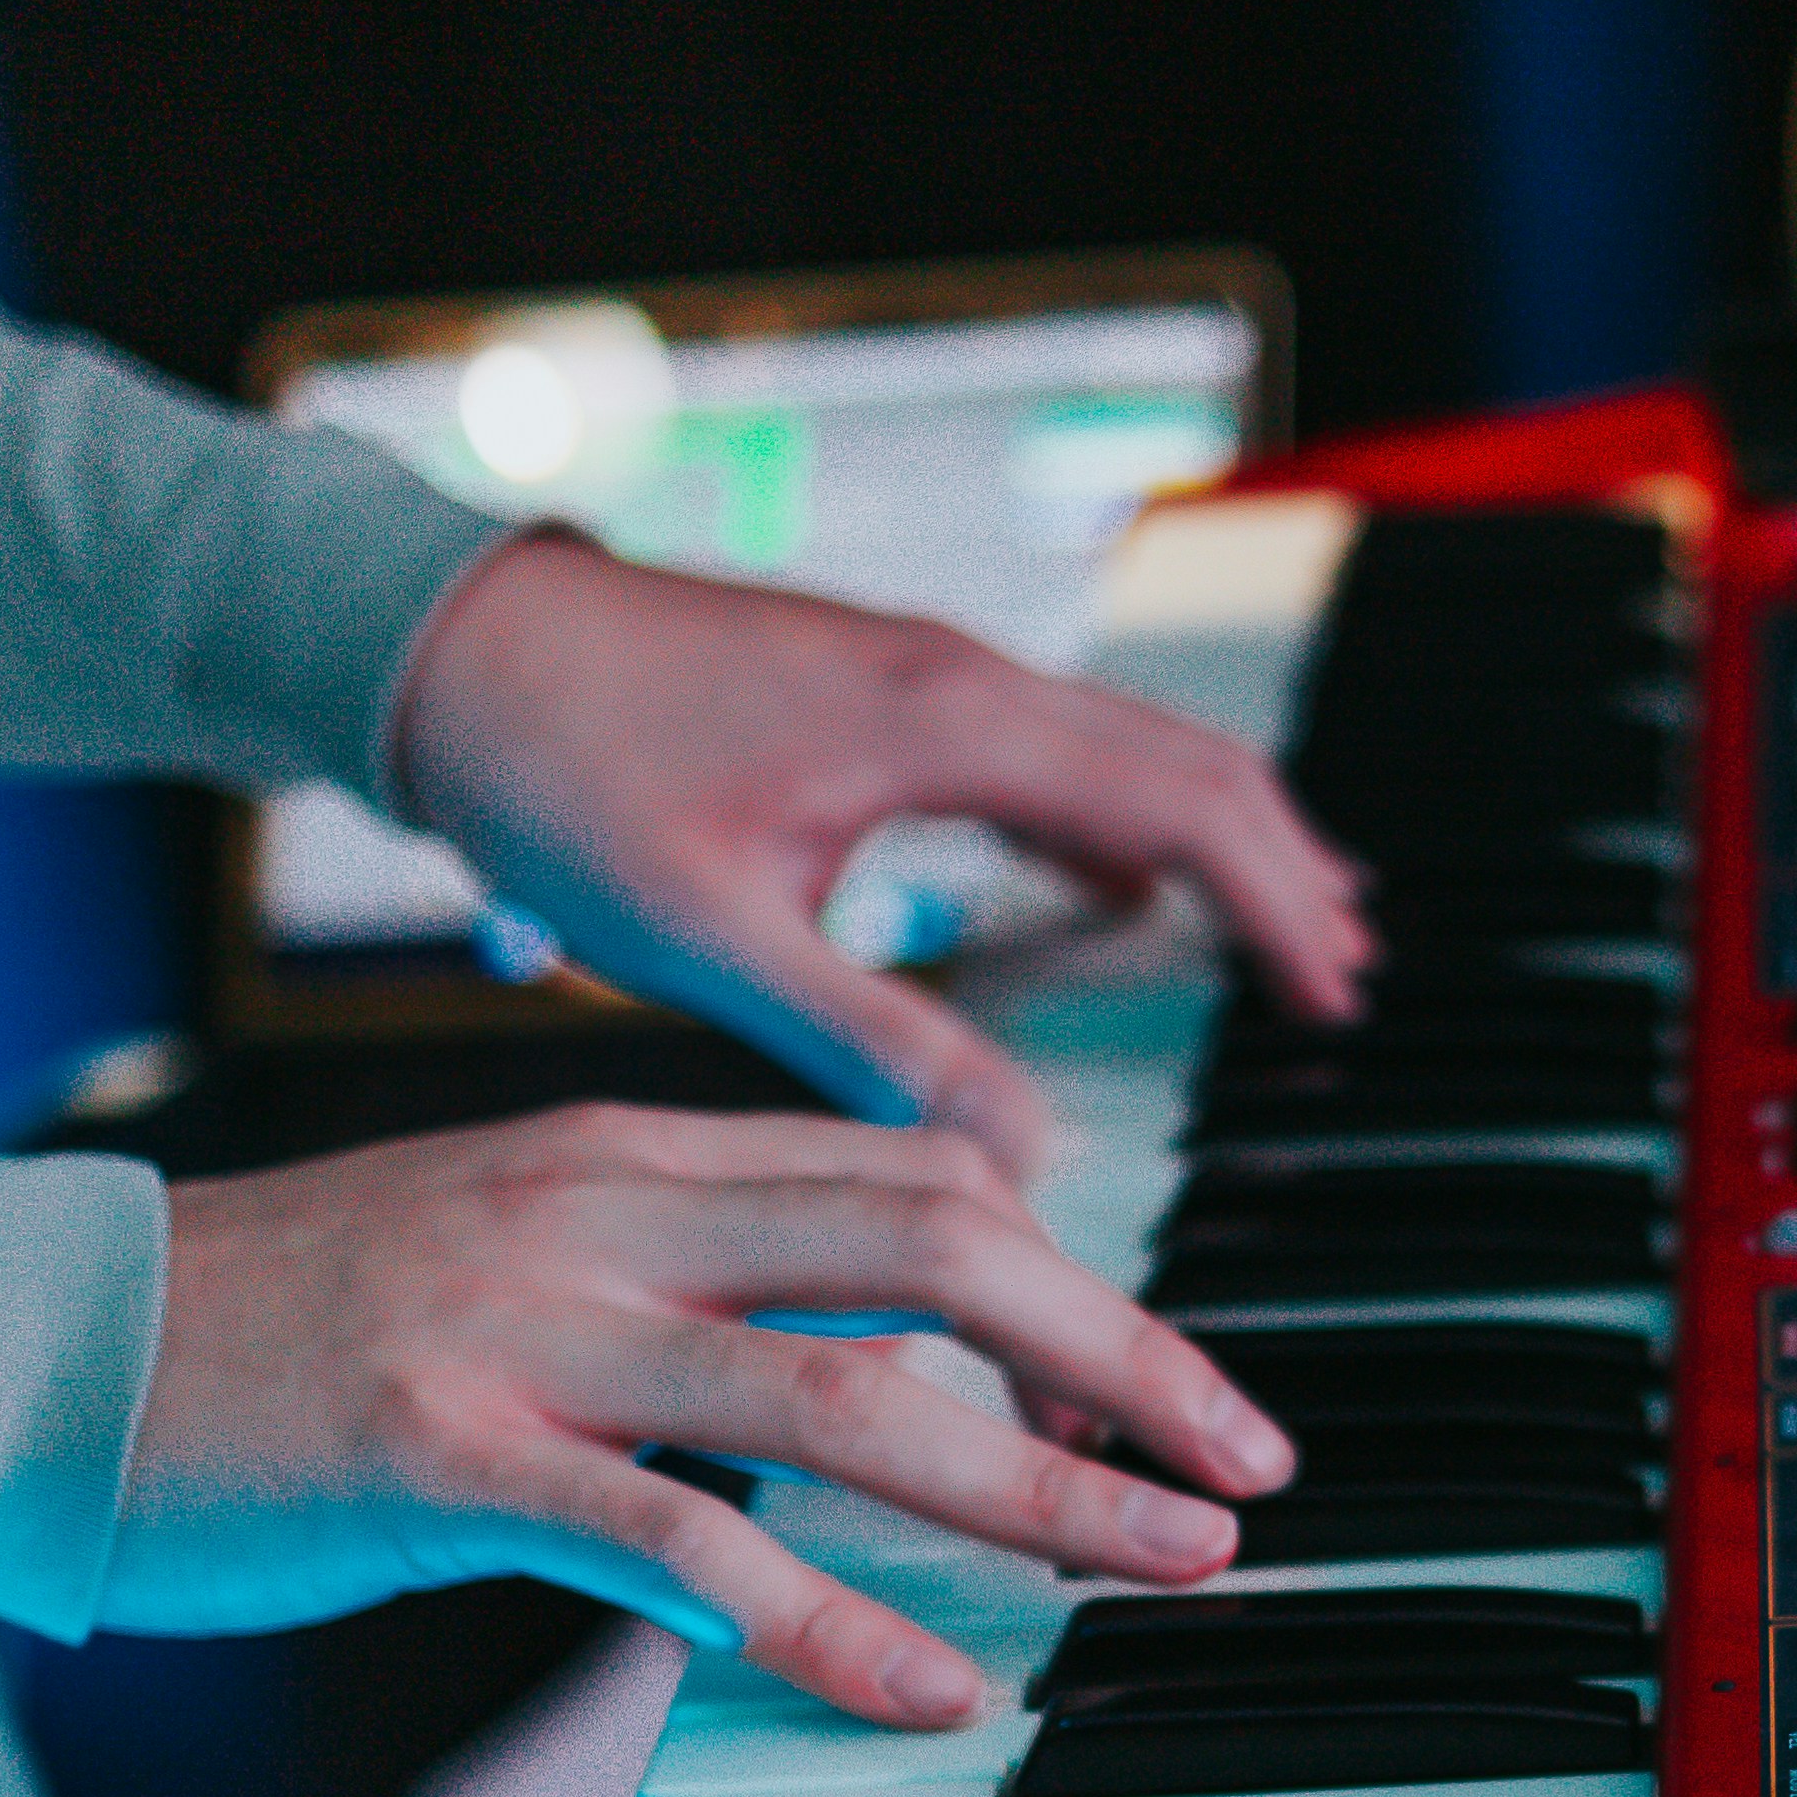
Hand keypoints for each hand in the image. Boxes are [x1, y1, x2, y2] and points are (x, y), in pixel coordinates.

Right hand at [108, 1106, 1302, 1719]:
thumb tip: (850, 1365)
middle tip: (1248, 1466)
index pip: (914, 1175)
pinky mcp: (454, 1455)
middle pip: (938, 1250)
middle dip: (1127, 1358)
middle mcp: (603, 1211)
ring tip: (1165, 1565)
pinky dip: (832, 1623)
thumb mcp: (508, 1250)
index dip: (1077, 1278)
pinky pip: (688, 1542)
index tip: (1174, 1389)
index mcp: (628, 1151)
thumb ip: (676, 1279)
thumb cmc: (287, 1329)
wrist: (52, 1353)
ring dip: (1041, 1491)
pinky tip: (933, 1689)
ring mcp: (531, 1328)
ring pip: (853, 1393)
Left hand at [388, 538, 1376, 1182]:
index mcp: (946, 723)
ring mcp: (927, 675)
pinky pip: (1054, 751)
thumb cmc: (559, 772)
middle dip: (1285, 875)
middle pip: (1189, 767)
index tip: (1340, 1003)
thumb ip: (877, 1042)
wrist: (448, 638)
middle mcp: (960, 679)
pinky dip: (1123, 821)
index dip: (1280, 907)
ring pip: (1129, 749)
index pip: (1184, 806)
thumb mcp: (717, 935)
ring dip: (1217, 842)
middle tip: (1349, 985)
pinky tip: (1126, 889)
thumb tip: (1020, 1158)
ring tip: (1284, 941)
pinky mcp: (884, 693)